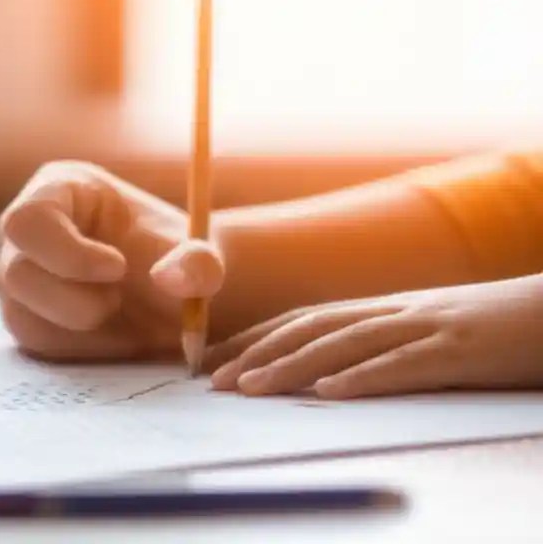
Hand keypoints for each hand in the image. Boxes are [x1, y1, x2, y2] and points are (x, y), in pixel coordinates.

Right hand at [0, 161, 223, 360]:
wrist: (177, 298)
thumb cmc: (180, 260)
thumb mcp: (201, 255)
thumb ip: (198, 262)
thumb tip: (171, 278)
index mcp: (59, 188)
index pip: (29, 220)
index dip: (67, 252)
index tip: (119, 268)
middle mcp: (26, 230)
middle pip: (14, 271)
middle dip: (72, 299)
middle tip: (118, 301)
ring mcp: (17, 272)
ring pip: (16, 310)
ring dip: (76, 323)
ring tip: (117, 311)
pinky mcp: (22, 312)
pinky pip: (31, 340)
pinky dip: (74, 345)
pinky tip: (106, 332)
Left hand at [206, 274, 542, 398]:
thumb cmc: (489, 328)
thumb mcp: (424, 330)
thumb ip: (378, 341)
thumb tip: (328, 367)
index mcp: (383, 308)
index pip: (304, 319)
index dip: (255, 338)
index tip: (213, 360)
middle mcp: (393, 312)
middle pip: (312, 327)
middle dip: (257, 353)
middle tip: (213, 381)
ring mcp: (424, 327)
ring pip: (345, 343)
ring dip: (292, 366)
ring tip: (251, 388)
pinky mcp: (456, 351)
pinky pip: (403, 365)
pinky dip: (363, 378)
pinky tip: (330, 394)